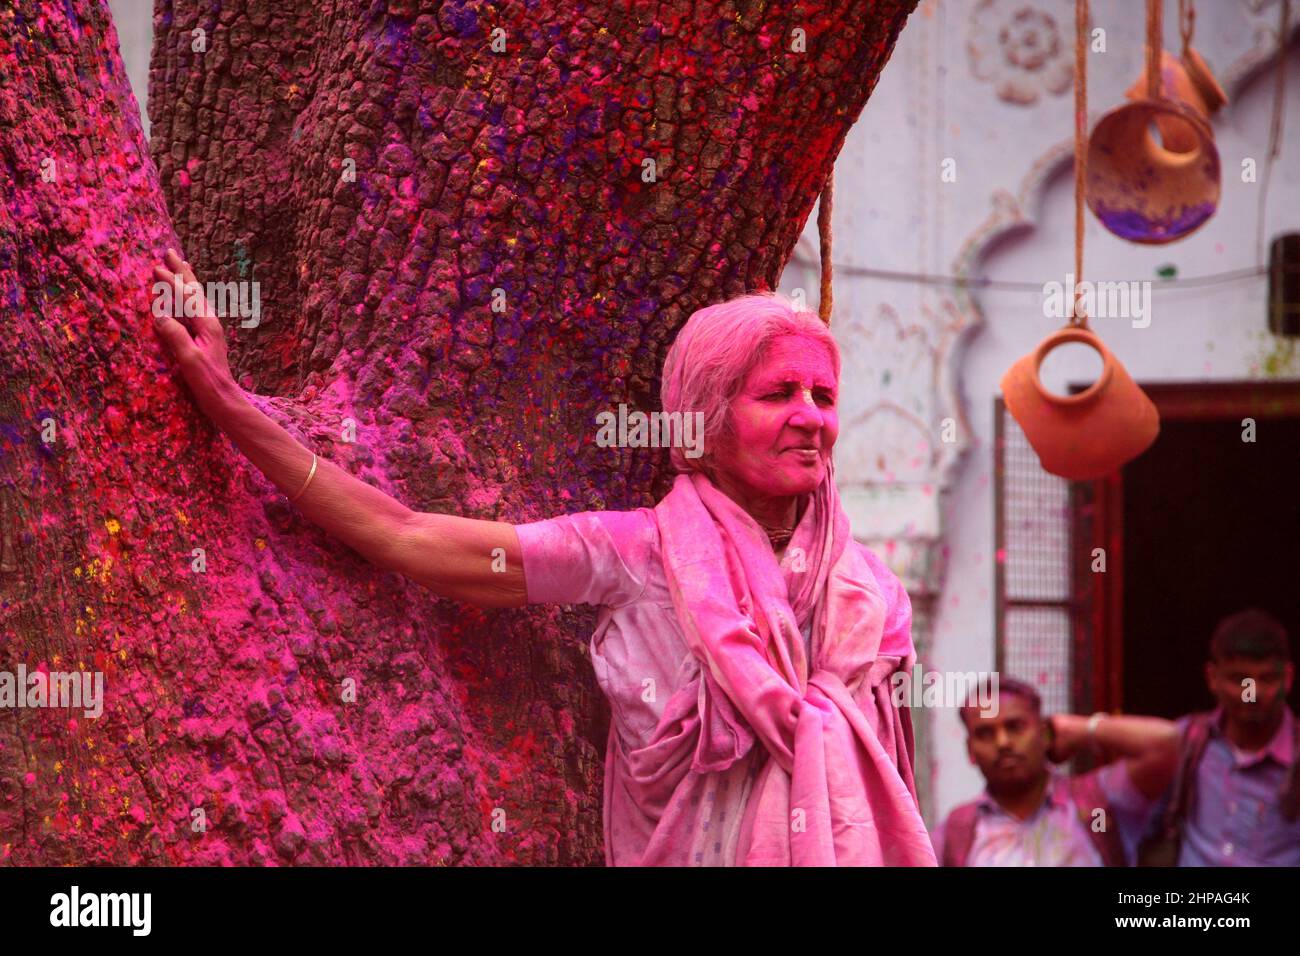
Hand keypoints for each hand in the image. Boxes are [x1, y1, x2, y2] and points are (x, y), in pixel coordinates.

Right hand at [150, 249, 237, 415]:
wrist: (225, 400)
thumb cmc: (208, 382)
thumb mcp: (190, 359)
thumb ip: (176, 336)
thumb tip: (159, 313)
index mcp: (207, 325)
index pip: (186, 296)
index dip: (171, 281)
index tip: (155, 267)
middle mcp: (211, 324)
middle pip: (194, 291)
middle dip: (182, 272)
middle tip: (171, 253)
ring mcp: (209, 332)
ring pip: (196, 299)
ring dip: (187, 283)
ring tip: (183, 268)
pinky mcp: (206, 340)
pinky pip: (194, 311)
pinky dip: (187, 299)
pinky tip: (186, 301)